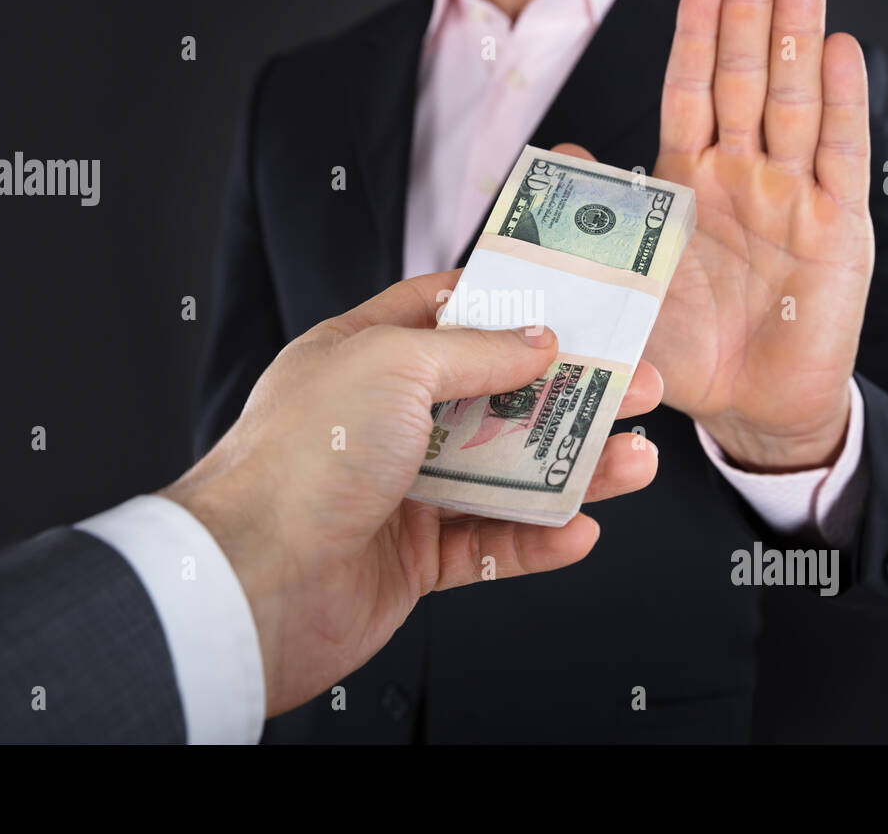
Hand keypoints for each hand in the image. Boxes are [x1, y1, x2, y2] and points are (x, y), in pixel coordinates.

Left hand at [159, 271, 661, 716]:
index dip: (509, 305)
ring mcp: (399, 490)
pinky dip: (538, 539)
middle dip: (568, 394)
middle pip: (494, 398)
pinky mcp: (411, 559)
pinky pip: (489, 545)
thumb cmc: (303, 456)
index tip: (574, 304)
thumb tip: (538, 338)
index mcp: (361, 355)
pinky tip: (581, 530)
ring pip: (504, 475)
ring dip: (572, 469)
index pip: (443, 313)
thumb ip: (474, 352)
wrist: (252, 583)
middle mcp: (382, 419)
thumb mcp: (392, 364)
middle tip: (634, 388)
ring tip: (635, 462)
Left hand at [564, 0, 872, 472]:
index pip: (691, 91)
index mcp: (690, 185)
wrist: (749, 408)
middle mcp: (744, 178)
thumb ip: (601, 221)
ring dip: (798, 33)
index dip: (697, 32)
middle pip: (746, 76)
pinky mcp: (837, 229)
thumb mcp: (628, 286)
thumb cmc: (688, 350)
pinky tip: (841, 47)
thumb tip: (564, 153)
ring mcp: (794, 197)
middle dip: (752, 7)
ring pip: (797, 99)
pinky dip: (844, 105)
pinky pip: (841, 157)